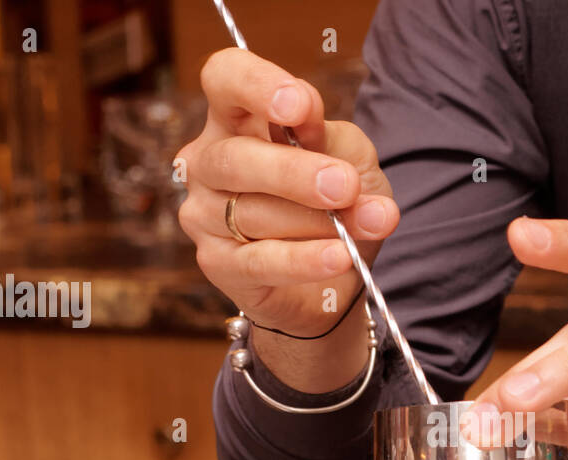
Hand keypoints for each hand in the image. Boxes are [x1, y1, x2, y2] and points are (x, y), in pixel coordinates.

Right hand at [176, 49, 398, 389]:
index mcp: (236, 118)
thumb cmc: (335, 201)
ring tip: (362, 227)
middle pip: (235, 157)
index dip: (256, 85)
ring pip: (250, 212)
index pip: (224, 78)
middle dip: (293, 173)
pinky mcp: (218, 264)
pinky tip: (339, 256)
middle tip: (343, 186)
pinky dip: (304, 260)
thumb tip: (323, 146)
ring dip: (316, 222)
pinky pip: (259, 261)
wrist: (336, 273)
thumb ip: (337, 143)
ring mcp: (204, 214)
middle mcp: (209, 161)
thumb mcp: (351, 159)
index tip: (301, 106)